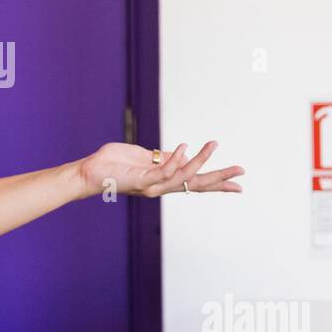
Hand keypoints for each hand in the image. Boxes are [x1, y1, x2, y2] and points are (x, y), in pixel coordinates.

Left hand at [76, 140, 243, 198]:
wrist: (91, 172)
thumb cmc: (115, 163)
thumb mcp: (146, 158)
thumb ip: (165, 157)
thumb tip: (185, 154)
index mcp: (165, 180)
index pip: (196, 183)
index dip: (217, 183)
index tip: (239, 184)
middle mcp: (162, 186)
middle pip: (197, 185)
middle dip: (220, 178)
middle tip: (241, 172)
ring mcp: (153, 185)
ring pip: (185, 176)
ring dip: (201, 160)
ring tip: (214, 144)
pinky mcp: (143, 180)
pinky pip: (165, 170)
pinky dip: (177, 158)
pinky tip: (186, 146)